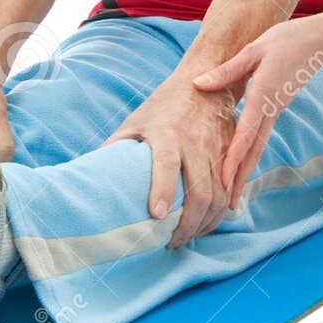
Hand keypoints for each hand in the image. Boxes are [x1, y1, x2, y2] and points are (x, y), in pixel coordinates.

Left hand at [101, 70, 237, 248]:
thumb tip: (91, 177)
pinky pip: (231, 190)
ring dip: (206, 223)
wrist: (206, 81)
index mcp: (167, 132)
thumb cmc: (162, 106)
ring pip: (220, 196)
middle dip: (189, 224)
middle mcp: (195, 142)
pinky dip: (223, 211)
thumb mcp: (135, 122)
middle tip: (173, 241)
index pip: (166, 162)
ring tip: (189, 236)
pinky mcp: (231, 154)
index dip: (162, 189)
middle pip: (201, 191)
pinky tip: (209, 222)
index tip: (156, 215)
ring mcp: (217, 149)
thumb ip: (116, 148)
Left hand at [191, 13, 322, 208]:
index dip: (234, 159)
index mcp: (263, 97)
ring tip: (235, 193)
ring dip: (246, 170)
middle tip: (229, 205)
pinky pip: (261, 135)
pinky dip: (251, 152)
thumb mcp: (253, 50)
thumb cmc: (284, 40)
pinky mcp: (277, 106)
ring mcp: (275, 110)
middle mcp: (270, 109)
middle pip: (254, 150)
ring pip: (259, 146)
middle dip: (241, 178)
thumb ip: (226, 71)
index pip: (246, 135)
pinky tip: (243, 162)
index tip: (224, 182)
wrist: (318, 39)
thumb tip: (199, 84)